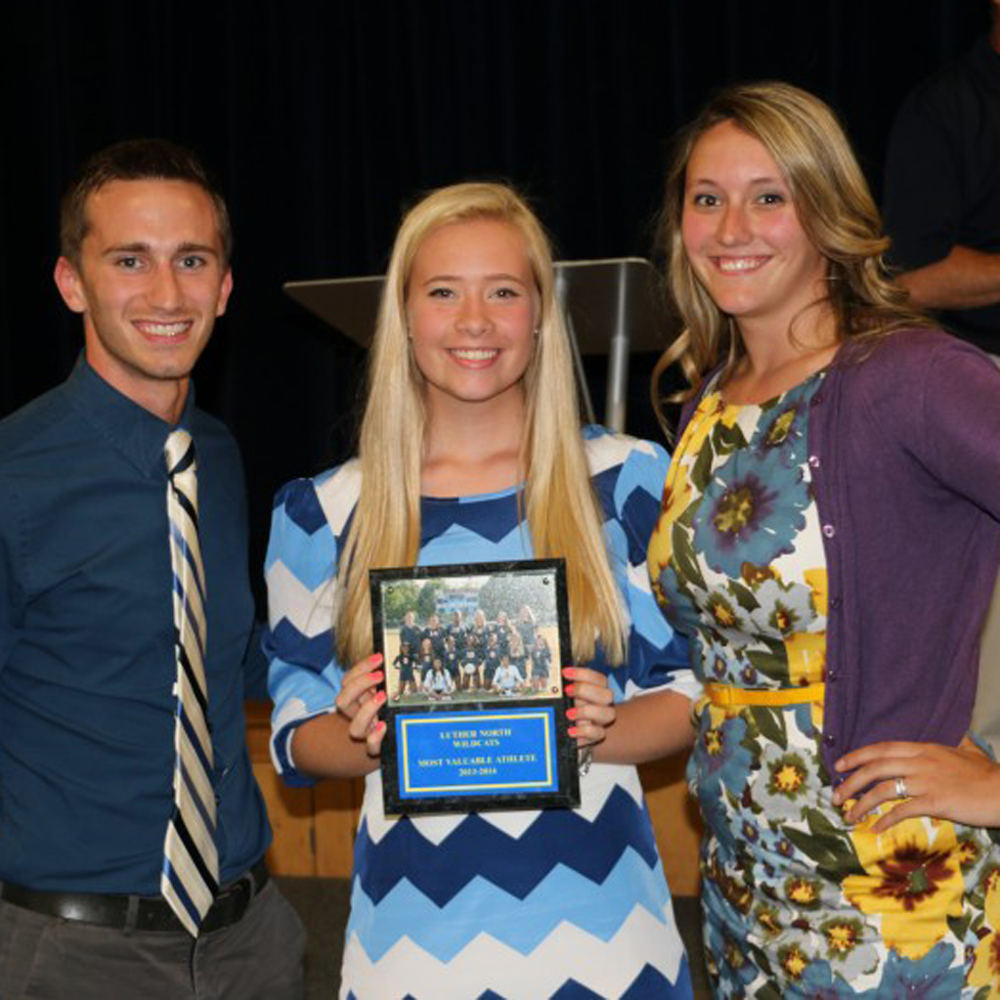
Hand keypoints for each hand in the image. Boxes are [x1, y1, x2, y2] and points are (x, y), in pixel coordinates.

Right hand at [334, 653, 386, 755]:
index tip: (379, 657)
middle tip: (380, 675)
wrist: (393, 740)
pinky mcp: (376, 749)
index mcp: (357, 700)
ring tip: (383, 697)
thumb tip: (392, 660)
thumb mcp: (385, 691)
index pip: (348, 681)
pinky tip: (384, 726)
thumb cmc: (389, 710)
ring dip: (366, 710)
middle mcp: (356, 716)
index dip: (361, 668)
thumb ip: (384, 680)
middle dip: (359, 685)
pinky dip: (375, 738)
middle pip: (342, 701)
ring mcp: (366, 733)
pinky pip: (371, 748)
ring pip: (355, 728)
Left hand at [563, 666, 613, 748]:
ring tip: (568, 714)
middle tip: (566, 691)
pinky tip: (570, 731)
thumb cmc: (569, 707)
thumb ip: (564, 688)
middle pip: (607, 695)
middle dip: (585, 690)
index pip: (599, 679)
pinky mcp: (597, 736)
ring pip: (608, 714)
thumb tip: (550, 681)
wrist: (573, 729)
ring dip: (586, 711)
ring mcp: (602, 721)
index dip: (583, 674)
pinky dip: (583, 732)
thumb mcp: (566, 696)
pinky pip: (598, 734)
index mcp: (598, 690)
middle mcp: (604, 704)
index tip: (565, 673)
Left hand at [833, 737, 999, 830]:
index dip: (857, 756)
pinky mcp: (935, 802)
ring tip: (849, 815)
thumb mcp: (964, 753)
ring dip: (861, 804)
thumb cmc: (986, 775)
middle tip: (835, 795)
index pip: (881, 749)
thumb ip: (948, 749)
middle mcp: (920, 762)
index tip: (840, 765)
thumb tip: (955, 740)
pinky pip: (902, 810)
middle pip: (874, 768)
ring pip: (882, 790)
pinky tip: (875, 828)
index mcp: (923, 749)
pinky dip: (885, 820)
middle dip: (850, 782)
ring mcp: (926, 782)